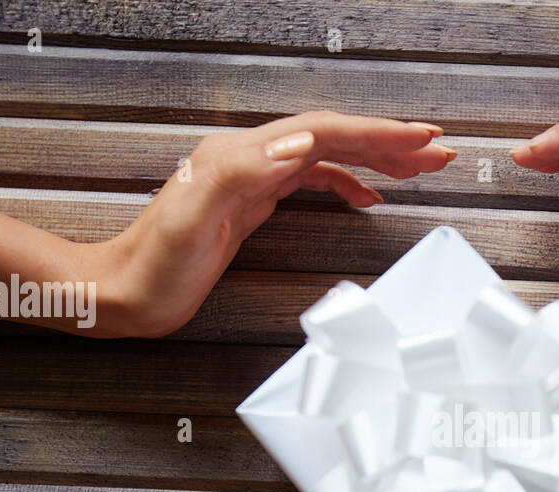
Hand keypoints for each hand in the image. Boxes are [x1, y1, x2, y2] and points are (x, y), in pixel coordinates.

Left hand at [88, 111, 455, 336]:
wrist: (121, 291)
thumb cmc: (153, 266)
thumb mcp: (193, 218)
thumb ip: (241, 172)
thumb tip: (299, 144)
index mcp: (242, 155)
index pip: (324, 132)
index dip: (377, 135)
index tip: (422, 141)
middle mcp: (250, 158)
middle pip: (333, 137)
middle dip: (389, 142)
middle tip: (438, 153)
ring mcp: (252, 179)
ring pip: (327, 156)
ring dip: (375, 159)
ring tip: (418, 169)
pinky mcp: (252, 203)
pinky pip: (311, 181)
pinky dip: (346, 183)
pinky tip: (366, 197)